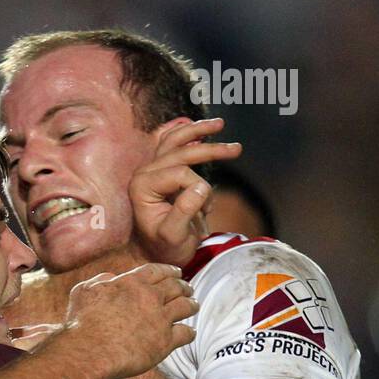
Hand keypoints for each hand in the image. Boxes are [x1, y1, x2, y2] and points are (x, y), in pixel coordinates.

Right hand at [63, 262, 197, 378]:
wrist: (89, 352)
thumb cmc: (81, 323)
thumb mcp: (83, 291)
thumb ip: (99, 280)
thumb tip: (111, 277)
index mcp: (132, 283)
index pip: (157, 271)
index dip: (169, 271)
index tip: (175, 272)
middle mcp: (150, 297)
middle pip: (175, 286)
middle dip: (183, 286)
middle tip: (187, 288)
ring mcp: (160, 319)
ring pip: (185, 306)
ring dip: (191, 304)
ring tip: (194, 305)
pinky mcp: (165, 342)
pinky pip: (185, 333)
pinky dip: (190, 332)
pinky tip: (191, 333)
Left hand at [129, 116, 242, 265]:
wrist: (159, 254)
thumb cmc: (165, 248)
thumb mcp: (174, 236)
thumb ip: (184, 211)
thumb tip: (201, 187)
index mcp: (142, 187)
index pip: (180, 173)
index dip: (199, 189)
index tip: (206, 210)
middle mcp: (143, 174)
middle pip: (180, 152)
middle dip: (210, 149)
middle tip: (236, 150)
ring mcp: (150, 169)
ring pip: (176, 141)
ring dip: (199, 131)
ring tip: (221, 125)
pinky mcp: (159, 170)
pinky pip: (169, 142)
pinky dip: (184, 132)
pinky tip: (196, 127)